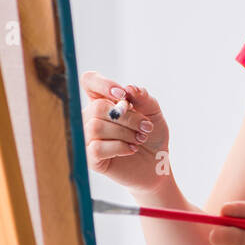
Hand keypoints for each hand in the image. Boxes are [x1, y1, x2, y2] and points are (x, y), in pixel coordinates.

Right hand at [80, 71, 169, 194]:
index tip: (124, 96)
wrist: (156, 164)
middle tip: (146, 127)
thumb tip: (129, 88)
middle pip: (97, 107)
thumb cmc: (151, 135)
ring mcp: (88, 138)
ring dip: (125, 133)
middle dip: (127, 117)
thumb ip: (143, 97)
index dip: (103, 84)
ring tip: (140, 139)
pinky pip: (97, 147)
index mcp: (102, 100)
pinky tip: (132, 149)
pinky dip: (120, 147)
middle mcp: (90, 117)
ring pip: (96, 127)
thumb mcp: (153, 112)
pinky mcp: (90, 158)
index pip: (89, 81)